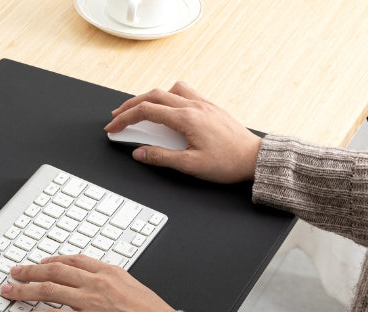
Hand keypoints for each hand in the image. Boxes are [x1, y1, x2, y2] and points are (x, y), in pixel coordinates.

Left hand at [0, 255, 172, 311]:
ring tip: (9, 292)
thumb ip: (114, 284)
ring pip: (47, 290)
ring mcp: (90, 302)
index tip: (42, 262)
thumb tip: (100, 284)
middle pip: (54, 271)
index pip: (74, 260)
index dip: (53, 260)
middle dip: (30, 271)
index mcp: (110, 272)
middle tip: (15, 272)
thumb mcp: (135, 289)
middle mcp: (96, 282)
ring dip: (23, 290)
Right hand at [104, 81, 261, 183]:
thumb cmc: (228, 162)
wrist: (255, 158)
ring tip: (140, 110)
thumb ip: (161, 158)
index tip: (113, 127)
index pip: (146, 111)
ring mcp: (203, 104)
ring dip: (150, 97)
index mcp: (186, 119)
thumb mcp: (190, 165)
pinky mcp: (210, 107)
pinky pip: (184, 92)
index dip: (124, 119)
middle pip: (152, 95)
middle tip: (117, 117)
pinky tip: (167, 108)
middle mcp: (194, 106)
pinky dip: (168, 96)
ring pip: (168, 89)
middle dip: (130, 105)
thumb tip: (139, 153)